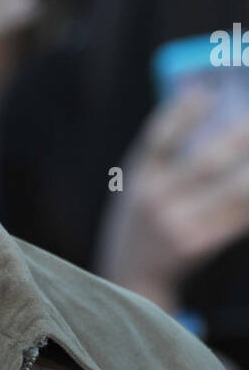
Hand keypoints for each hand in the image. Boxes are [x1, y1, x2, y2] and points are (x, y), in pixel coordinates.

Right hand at [93, 87, 248, 312]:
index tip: (208, 91)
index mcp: (139, 179)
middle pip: (206, 161)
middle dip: (240, 137)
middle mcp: (156, 200)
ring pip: (234, 190)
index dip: (184, 111)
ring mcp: (179, 225)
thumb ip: (164, 155)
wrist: (132, 279)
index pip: (159, 136)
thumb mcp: (138, 185)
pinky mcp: (200, 245)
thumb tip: (205, 108)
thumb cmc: (142, 222)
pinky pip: (242, 217)